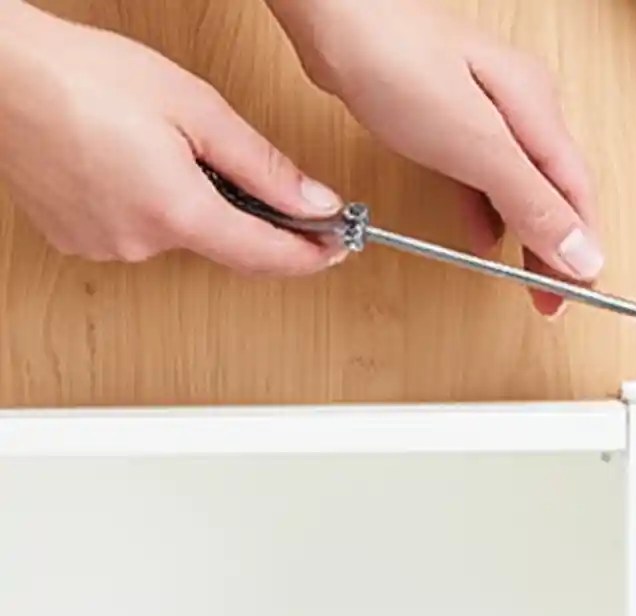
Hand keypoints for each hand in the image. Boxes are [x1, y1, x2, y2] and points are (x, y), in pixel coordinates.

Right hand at [0, 4, 345, 274]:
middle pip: (223, 244)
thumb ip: (266, 167)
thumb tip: (316, 203)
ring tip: (174, 152)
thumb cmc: (87, 77)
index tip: (336, 249)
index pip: (265, 257)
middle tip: (268, 184)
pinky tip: (139, 165)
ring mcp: (103, 246)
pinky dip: (153, 205)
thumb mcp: (198, 110)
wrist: (2, 73)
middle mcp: (139, 243)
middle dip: (250, 217)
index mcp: (177, 212)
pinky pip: (138, 230)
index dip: (309, 256)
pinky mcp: (76, 239)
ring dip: (195, 204)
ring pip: (179, 235)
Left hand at [270, 0, 600, 316]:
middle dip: (558, 249)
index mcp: (539, 111)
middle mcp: (522, 107)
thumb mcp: (476, 147)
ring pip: (522, 185)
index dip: (581, 250)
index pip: (578, 195)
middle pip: (556, 192)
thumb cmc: (397, 61)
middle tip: (552, 299)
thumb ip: (532, 203)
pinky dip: (490, 209)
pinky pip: (484, 173)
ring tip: (527, 278)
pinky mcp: (447, 112)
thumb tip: (583, 252)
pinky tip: (484, 234)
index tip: (577, 294)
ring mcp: (484, 108)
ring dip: (528, 234)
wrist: (336, 13)